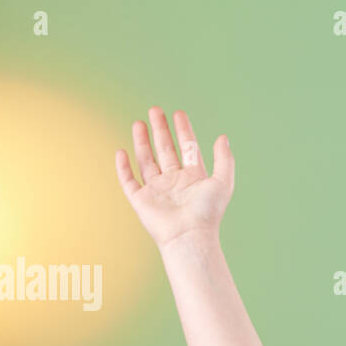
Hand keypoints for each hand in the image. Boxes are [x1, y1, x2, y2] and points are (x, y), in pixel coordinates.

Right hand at [115, 107, 234, 248]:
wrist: (189, 235)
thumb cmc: (208, 213)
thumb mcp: (223, 182)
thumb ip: (224, 159)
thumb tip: (223, 137)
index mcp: (194, 178)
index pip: (187, 147)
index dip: (183, 130)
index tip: (178, 113)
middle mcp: (175, 182)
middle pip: (165, 150)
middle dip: (160, 130)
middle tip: (155, 110)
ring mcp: (157, 190)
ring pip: (147, 161)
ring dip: (142, 142)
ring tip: (139, 123)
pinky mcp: (141, 200)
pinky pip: (129, 180)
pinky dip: (123, 166)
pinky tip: (121, 151)